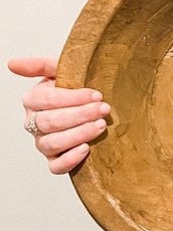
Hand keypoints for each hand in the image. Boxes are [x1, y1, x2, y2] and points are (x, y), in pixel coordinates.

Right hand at [8, 57, 109, 174]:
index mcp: (34, 100)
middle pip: (50, 122)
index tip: (97, 94)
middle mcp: (34, 123)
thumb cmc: (78, 86)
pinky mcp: (55, 159)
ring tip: (101, 125)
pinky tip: (86, 148)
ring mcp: (43, 143)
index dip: (73, 98)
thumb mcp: (63, 70)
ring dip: (79, 134)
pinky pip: (56, 166)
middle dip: (80, 115)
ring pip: (53, 143)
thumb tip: (11, 63)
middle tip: (104, 109)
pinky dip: (70, 159)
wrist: (95, 104)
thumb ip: (40, 65)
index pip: (47, 100)